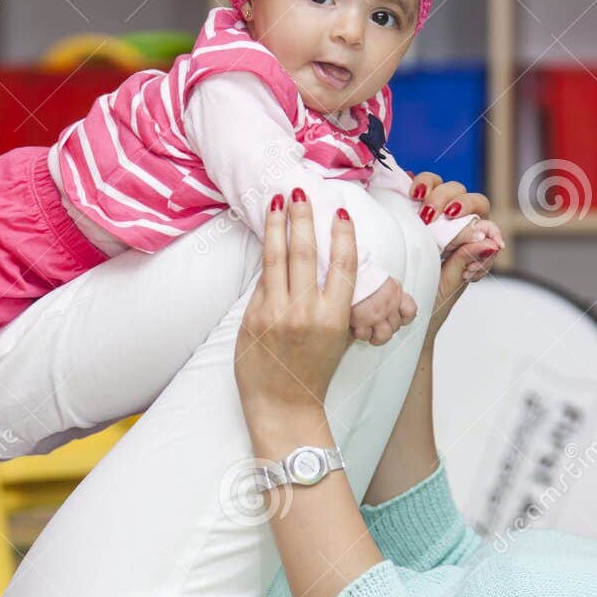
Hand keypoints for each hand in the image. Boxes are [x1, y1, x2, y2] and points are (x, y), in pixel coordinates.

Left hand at [234, 192, 355, 420]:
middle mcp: (305, 312)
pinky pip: (261, 281)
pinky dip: (266, 258)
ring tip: (277, 202)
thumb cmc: (313, 372)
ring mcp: (275, 314)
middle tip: (300, 192)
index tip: (340, 213)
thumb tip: (326, 263)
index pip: (344, 265)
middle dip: (302, 217)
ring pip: (276, 258)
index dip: (343, 235)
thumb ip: (332, 302)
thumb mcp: (336, 337)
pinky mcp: (252, 318)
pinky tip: (267, 237)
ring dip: (277, 225)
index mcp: (334, 318)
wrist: (284, 405)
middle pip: (305, 251)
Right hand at [349, 276, 416, 345]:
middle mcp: (389, 304)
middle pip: (396, 325)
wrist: (345, 272)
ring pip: (384, 335)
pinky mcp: (362, 321)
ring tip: (368, 331)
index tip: (398, 317)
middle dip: (387, 326)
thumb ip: (384, 287)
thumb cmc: (358, 271)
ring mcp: (377, 315)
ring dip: (376, 335)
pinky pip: (366, 335)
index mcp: (394, 291)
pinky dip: (362, 334)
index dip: (404, 317)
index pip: (410, 310)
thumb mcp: (377, 274)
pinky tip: (357, 328)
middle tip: (377, 324)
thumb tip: (385, 294)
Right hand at [406, 172, 501, 338]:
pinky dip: (412, 182)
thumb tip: (491, 243)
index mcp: (470, 242)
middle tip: (430, 213)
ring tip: (417, 199)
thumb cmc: (431, 303)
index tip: (455, 218)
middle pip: (463, 194)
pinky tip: (407, 189)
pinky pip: (415, 187)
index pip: (482, 214)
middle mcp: (454, 226)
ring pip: (440, 185)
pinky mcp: (409, 212)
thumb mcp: (449, 284)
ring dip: (431, 188)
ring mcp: (432, 217)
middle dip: (450, 198)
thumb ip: (467, 262)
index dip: (471, 211)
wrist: (400, 314)